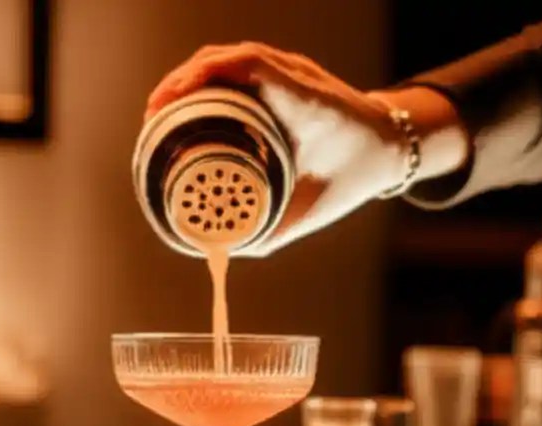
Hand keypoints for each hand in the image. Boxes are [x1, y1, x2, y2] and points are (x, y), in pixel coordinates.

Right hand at [146, 43, 467, 250]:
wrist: (389, 144)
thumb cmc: (354, 175)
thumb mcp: (315, 209)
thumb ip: (272, 230)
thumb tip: (223, 252)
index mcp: (309, 104)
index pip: (253, 68)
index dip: (205, 78)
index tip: (170, 104)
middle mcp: (297, 77)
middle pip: (227, 58)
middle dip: (181, 83)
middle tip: (152, 119)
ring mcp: (288, 71)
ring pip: (226, 58)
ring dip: (188, 78)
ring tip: (159, 111)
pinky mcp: (279, 75)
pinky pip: (234, 68)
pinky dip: (203, 80)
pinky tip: (184, 103)